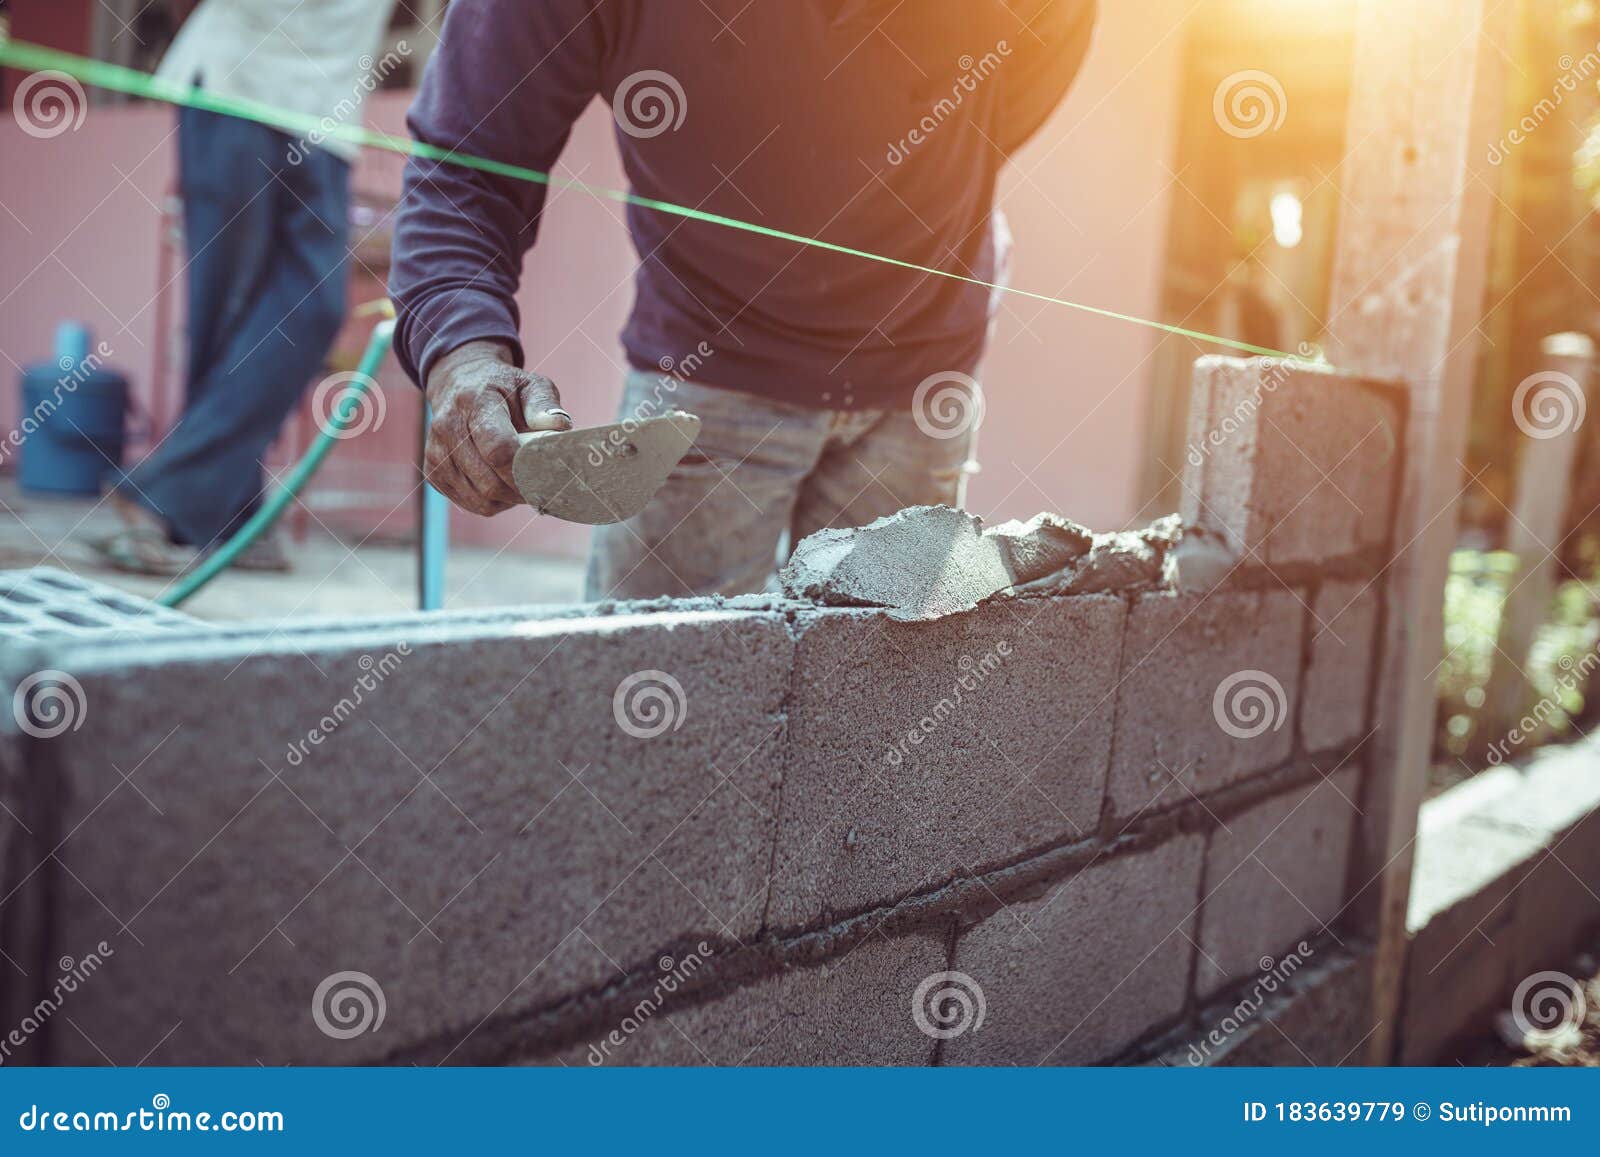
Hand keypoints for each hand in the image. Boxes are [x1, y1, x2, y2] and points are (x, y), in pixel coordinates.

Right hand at [423, 340, 572, 515]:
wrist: (459, 385)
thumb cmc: (503, 390)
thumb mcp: (529, 385)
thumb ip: (545, 403)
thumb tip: (559, 426)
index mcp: (475, 402)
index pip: (498, 449)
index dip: (524, 471)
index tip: (546, 476)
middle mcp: (448, 426)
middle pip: (489, 481)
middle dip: (520, 490)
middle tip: (540, 486)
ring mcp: (436, 451)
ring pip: (480, 498)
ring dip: (507, 499)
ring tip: (522, 483)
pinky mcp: (432, 471)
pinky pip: (469, 503)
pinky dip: (491, 502)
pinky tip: (502, 484)